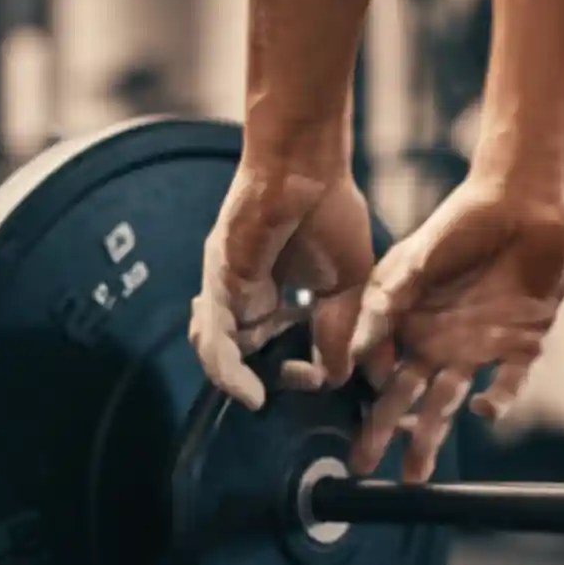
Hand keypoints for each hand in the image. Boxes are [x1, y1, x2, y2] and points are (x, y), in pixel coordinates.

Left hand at [190, 158, 375, 409]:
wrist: (305, 169)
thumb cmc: (330, 211)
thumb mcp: (348, 286)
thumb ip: (341, 331)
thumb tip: (341, 375)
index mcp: (277, 294)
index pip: (277, 346)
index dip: (300, 369)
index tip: (316, 373)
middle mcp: (248, 295)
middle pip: (243, 353)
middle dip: (266, 377)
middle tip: (290, 383)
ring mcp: (229, 290)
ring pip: (220, 352)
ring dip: (238, 380)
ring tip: (259, 395)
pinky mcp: (219, 285)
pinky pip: (215, 340)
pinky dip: (227, 372)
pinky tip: (249, 391)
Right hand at [347, 175, 563, 481]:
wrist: (523, 202)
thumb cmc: (461, 224)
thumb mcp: (414, 260)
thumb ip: (386, 304)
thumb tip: (353, 351)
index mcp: (409, 322)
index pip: (379, 368)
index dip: (362, 397)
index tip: (344, 424)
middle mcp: (438, 341)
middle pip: (406, 395)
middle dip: (384, 432)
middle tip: (361, 466)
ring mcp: (478, 345)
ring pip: (447, 401)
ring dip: (430, 435)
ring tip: (413, 473)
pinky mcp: (521, 343)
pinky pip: (508, 382)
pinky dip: (497, 399)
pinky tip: (481, 410)